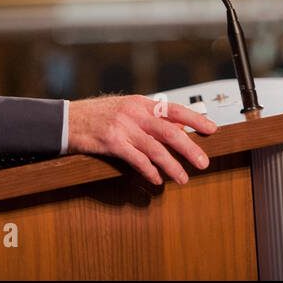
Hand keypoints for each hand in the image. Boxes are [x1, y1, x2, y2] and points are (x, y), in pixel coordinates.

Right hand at [67, 94, 218, 185]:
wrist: (69, 119)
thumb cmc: (100, 115)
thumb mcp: (127, 109)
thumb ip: (151, 116)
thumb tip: (178, 125)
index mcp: (141, 103)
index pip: (175, 110)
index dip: (195, 120)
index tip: (212, 129)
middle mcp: (135, 113)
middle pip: (170, 131)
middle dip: (190, 148)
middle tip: (203, 162)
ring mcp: (123, 128)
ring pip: (155, 149)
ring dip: (172, 165)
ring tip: (183, 178)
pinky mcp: (112, 142)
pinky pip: (136, 159)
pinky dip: (149, 171)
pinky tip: (157, 179)